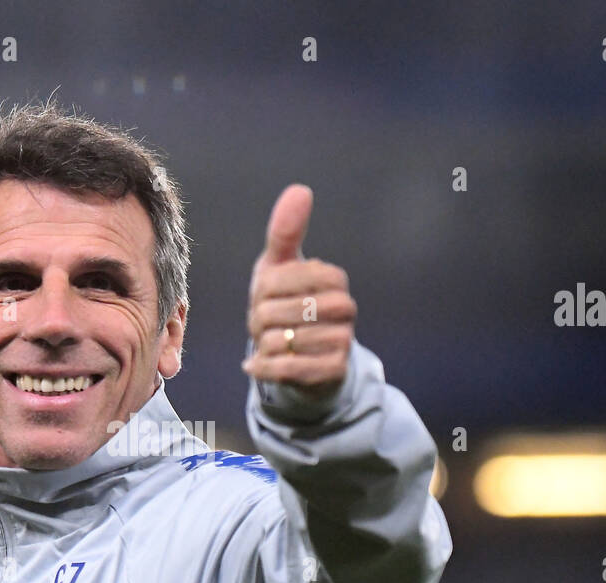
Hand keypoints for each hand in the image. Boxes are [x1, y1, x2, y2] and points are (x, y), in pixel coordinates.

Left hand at [243, 184, 355, 400]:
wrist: (304, 358)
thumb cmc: (286, 304)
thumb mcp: (280, 268)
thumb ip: (286, 232)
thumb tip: (300, 189)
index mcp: (333, 277)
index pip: (278, 279)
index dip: (262, 291)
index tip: (269, 296)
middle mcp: (345, 307)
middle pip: (275, 312)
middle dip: (259, 321)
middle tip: (267, 325)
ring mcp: (343, 341)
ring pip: (279, 341)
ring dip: (263, 345)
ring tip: (272, 343)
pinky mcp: (334, 371)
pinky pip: (287, 368)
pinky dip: (265, 367)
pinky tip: (261, 364)